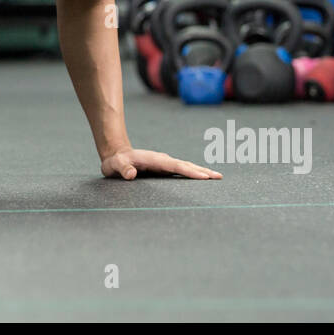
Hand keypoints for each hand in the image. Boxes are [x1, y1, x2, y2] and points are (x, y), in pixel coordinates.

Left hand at [100, 148, 221, 180]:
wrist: (117, 155)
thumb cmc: (115, 162)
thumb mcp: (115, 166)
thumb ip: (123, 169)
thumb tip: (132, 174)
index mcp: (154, 159)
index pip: (175, 166)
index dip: (189, 171)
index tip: (203, 176)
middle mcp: (162, 160)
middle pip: (185, 165)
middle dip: (202, 171)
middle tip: (218, 177)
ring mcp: (165, 164)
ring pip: (186, 167)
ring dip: (201, 172)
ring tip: (217, 177)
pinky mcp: (164, 169)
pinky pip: (182, 171)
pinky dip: (194, 174)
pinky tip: (203, 179)